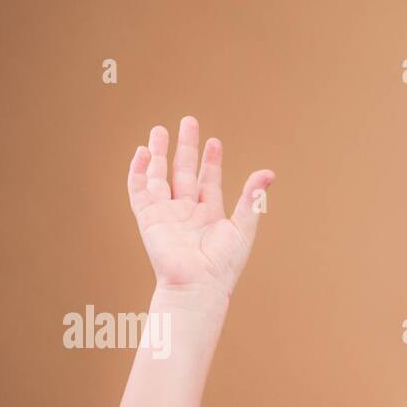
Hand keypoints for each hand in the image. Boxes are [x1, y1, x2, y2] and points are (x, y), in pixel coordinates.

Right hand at [126, 116, 274, 300]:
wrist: (198, 284)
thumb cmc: (223, 265)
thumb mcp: (243, 228)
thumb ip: (252, 199)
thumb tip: (269, 173)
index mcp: (209, 215)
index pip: (208, 181)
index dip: (211, 161)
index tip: (215, 142)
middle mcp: (186, 212)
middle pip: (183, 172)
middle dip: (186, 147)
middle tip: (189, 121)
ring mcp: (165, 213)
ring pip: (159, 176)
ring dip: (159, 153)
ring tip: (160, 129)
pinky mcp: (147, 217)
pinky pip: (139, 189)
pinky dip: (138, 170)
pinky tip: (143, 152)